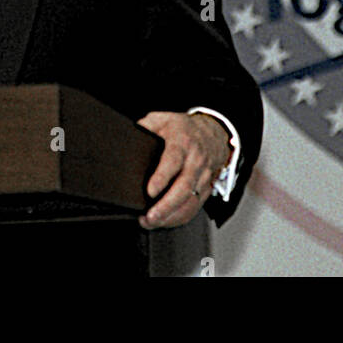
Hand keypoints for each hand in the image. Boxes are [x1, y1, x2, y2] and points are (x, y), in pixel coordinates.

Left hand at [136, 111, 230, 228]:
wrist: (214, 135)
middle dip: (166, 205)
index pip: (173, 160)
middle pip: (184, 187)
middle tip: (150, 216)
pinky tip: (164, 222)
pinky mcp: (206, 189)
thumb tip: (127, 136)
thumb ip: (145, 126)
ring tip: (152, 222)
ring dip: (171, 216)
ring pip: (191, 201)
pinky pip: (194, 208)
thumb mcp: (163, 119)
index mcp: (182, 142)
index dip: (162, 177)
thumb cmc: (183, 129)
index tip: (150, 191)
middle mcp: (195, 160)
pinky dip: (179, 219)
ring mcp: (203, 176)